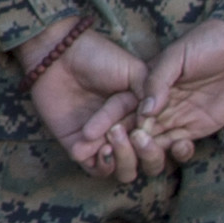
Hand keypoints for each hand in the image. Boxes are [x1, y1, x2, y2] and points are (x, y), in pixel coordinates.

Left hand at [23, 17, 149, 180]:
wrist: (60, 53)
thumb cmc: (99, 57)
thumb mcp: (134, 72)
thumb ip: (150, 96)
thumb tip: (154, 123)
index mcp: (143, 115)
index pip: (161, 139)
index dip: (163, 141)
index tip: (152, 130)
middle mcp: (126, 131)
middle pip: (146, 160)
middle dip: (145, 153)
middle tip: (131, 134)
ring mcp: (102, 141)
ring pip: (124, 169)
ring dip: (122, 158)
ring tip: (108, 140)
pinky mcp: (78, 146)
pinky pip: (94, 167)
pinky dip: (100, 163)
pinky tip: (96, 146)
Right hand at [122, 22, 223, 172]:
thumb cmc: (208, 42)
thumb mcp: (177, 55)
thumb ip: (158, 82)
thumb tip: (145, 112)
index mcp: (146, 85)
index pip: (122, 108)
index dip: (107, 121)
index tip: (92, 134)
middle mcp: (159, 104)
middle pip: (135, 129)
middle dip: (122, 142)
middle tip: (113, 148)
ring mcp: (179, 116)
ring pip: (155, 140)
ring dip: (146, 149)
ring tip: (141, 150)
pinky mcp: (200, 126)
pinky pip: (181, 144)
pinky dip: (175, 151)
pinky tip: (171, 148)